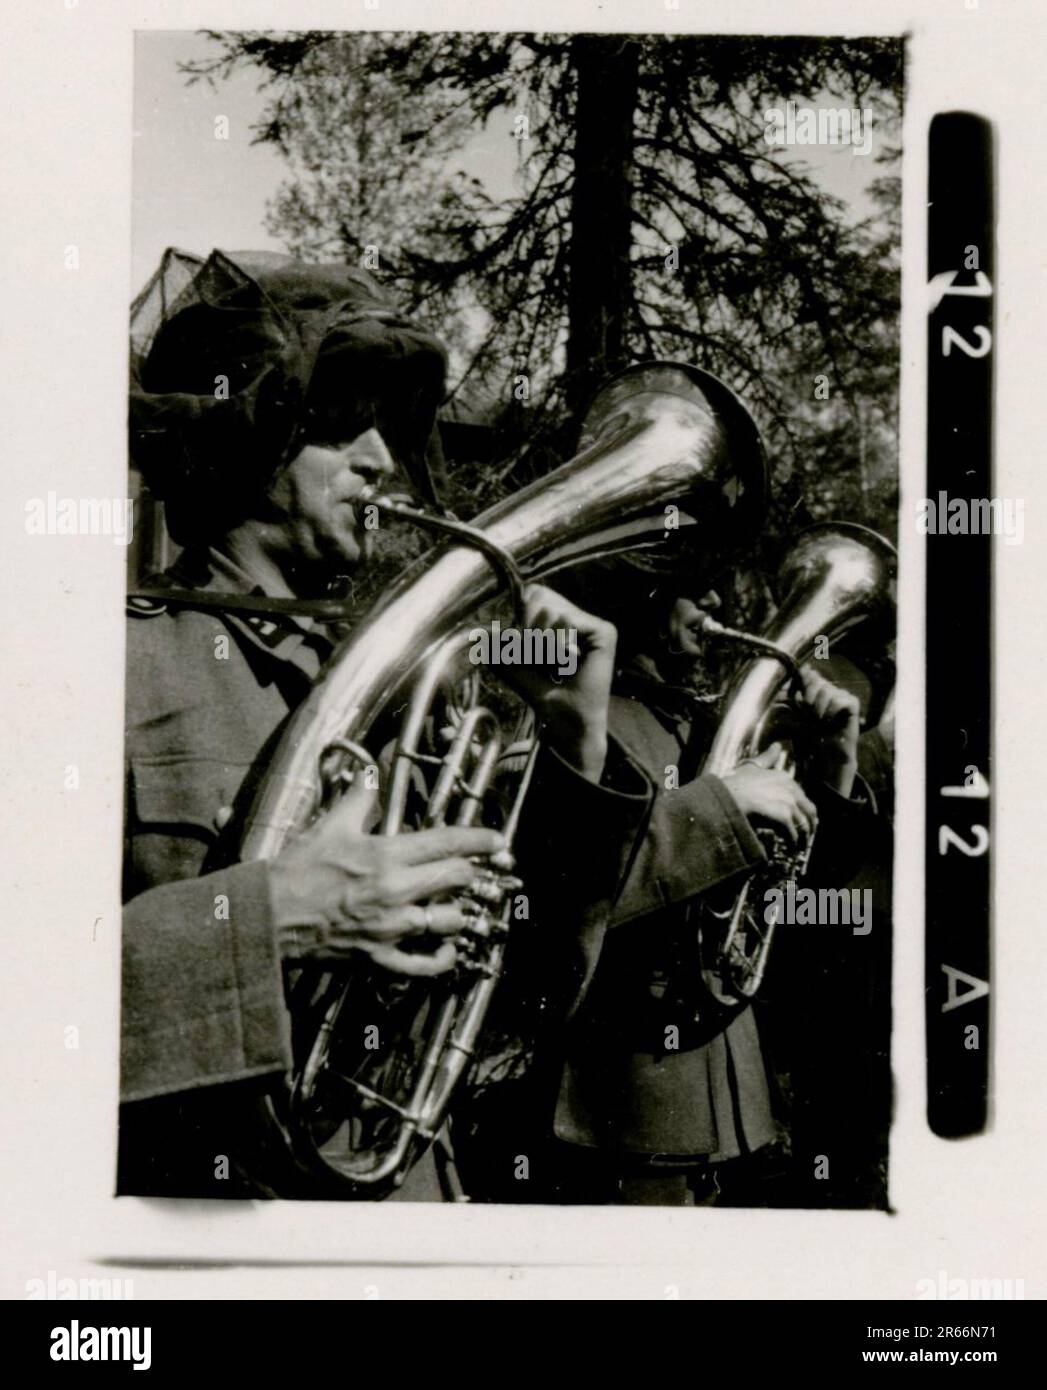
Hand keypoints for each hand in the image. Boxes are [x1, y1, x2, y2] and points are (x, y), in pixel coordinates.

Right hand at [268, 771, 503, 974]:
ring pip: (449, 920)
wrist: (270, 915)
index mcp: (386, 855)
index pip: (447, 843)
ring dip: (458, 912)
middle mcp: (396, 891)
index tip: (498, 841)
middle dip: (472, 872)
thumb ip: (359, 798)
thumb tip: (370, 773)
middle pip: (457, 879)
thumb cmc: (298, 870)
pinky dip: (441, 959)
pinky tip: (448, 950)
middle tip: (476, 870)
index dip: (479, 840)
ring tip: (456, 906)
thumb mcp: (331, 824)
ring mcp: (391, 927)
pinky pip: (424, 965)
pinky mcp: (380, 957)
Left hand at [494, 584, 616, 782]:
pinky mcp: (605, 632)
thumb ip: (500, 646)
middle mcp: (580, 618)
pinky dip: (559, 645)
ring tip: (557, 665)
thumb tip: (479, 632)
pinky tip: (569, 663)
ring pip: (552, 610)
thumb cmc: (546, 695)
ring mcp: (594, 624)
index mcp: (561, 620)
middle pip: (540, 595)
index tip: (526, 648)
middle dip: (531, 630)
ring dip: (545, 644)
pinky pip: (568, 621)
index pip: (533, 593)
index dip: (522, 617)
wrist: (568, 724)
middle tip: (544, 660)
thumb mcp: (515, 666)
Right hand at [721, 743, 817, 847]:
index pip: (803, 798)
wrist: (728, 796)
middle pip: (809, 811)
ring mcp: (789, 802)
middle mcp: (791, 789)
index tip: (802, 821)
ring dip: (801, 837)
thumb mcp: (753, 766)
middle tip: (805, 837)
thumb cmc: (736, 783)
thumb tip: (778, 745)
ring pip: (803, 824)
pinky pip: (792, 834)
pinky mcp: (784, 816)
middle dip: (809, 826)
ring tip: (797, 846)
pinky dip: (791, 842)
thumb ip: (767, 758)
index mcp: (785, 778)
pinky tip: (788, 848)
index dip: (804, 811)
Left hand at [798, 668, 860, 795]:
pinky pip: (840, 699)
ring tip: (818, 721)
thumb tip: (800, 674)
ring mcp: (843, 695)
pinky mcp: (853, 704)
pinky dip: (831, 710)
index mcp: (819, 690)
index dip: (803, 682)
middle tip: (808, 716)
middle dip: (809, 699)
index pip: (811, 675)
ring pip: (828, 690)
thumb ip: (800, 694)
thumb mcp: (801, 713)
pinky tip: (828, 720)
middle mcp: (832, 690)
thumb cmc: (814, 734)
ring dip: (819, 707)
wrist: (829, 752)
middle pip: (817, 682)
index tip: (798, 697)